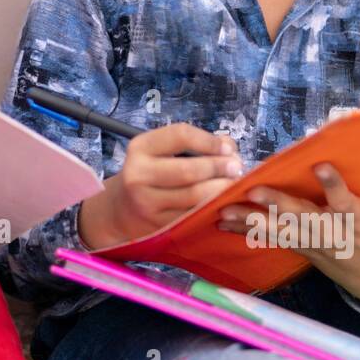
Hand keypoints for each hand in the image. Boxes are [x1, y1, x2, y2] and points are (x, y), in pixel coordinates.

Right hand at [79, 123, 243, 249]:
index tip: (227, 148)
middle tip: (237, 168)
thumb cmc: (150, 173)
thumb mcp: (162, 151)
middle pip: (188, 169)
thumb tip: (229, 148)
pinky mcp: (159, 224)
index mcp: (140, 147)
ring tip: (234, 184)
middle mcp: (139, 174)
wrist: (121, 210)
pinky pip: (193, 214)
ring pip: (194, 196)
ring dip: (221, 189)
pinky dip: (213, 207)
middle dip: (219, 168)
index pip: (180, 135)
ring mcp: (147, 202)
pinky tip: (223, 201)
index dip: (208, 141)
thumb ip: (196, 144)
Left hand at [216, 161, 359, 302]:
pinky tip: (219, 220)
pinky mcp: (299, 248)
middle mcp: (333, 233)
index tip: (321, 166)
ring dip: (251, 220)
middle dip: (280, 206)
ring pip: (279, 230)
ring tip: (222, 211)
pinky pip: (269, 238)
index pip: (346, 202)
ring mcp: (313, 243)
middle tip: (256, 191)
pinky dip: (246, 229)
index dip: (334, 186)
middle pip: (304, 218)